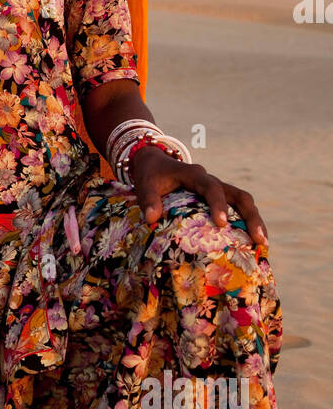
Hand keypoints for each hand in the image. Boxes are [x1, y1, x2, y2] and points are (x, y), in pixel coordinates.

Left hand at [129, 147, 267, 244]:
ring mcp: (218, 189)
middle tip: (259, 240)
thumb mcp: (145, 184)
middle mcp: (211, 180)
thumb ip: (148, 199)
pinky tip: (252, 244)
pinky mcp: (220, 198)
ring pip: (243, 202)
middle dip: (251, 217)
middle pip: (239, 195)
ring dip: (255, 221)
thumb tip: (151, 218)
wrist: (156, 162)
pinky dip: (246, 224)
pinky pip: (238, 209)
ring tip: (263, 245)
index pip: (211, 187)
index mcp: (195, 174)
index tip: (221, 223)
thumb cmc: (152, 175)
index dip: (218, 203)